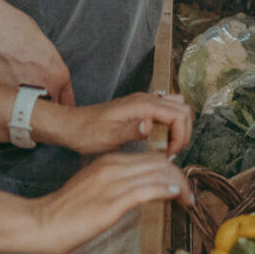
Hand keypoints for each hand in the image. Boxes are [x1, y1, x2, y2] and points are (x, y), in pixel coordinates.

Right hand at [29, 153, 190, 253]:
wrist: (42, 222)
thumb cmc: (66, 212)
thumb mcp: (94, 189)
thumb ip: (116, 185)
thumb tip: (139, 192)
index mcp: (108, 162)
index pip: (150, 158)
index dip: (170, 170)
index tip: (179, 186)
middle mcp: (112, 167)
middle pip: (159, 162)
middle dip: (179, 177)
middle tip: (188, 195)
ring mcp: (111, 183)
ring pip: (156, 173)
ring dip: (178, 186)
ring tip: (187, 200)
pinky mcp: (110, 203)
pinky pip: (145, 190)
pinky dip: (164, 190)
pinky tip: (174, 195)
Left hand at [39, 91, 192, 157]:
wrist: (70, 126)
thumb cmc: (86, 132)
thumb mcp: (107, 136)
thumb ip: (131, 130)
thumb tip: (150, 125)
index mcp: (141, 105)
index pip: (178, 115)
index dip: (180, 136)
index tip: (169, 154)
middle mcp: (145, 99)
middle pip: (183, 109)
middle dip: (184, 132)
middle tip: (171, 152)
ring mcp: (144, 102)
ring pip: (177, 108)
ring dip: (179, 128)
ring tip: (167, 147)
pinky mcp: (141, 108)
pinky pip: (167, 112)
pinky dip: (171, 126)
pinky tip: (158, 141)